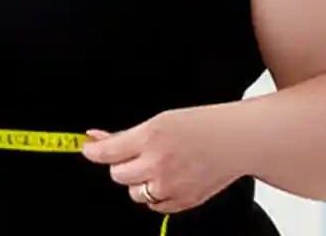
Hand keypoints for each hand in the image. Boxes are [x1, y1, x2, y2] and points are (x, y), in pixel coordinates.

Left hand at [81, 106, 243, 213]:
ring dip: (138, 181)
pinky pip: (153, 206)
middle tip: (134, 154)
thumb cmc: (201, 125)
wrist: (236, 141)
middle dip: (121, 164)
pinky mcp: (183, 201)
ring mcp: (171, 186)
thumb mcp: (160, 120)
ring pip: (134, 192)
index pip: (107, 152)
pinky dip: (155, 195)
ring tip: (155, 165)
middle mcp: (159, 163)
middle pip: (118, 175)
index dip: (93, 151)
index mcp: (151, 137)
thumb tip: (95, 140)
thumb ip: (126, 135)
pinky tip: (167, 178)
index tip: (88, 149)